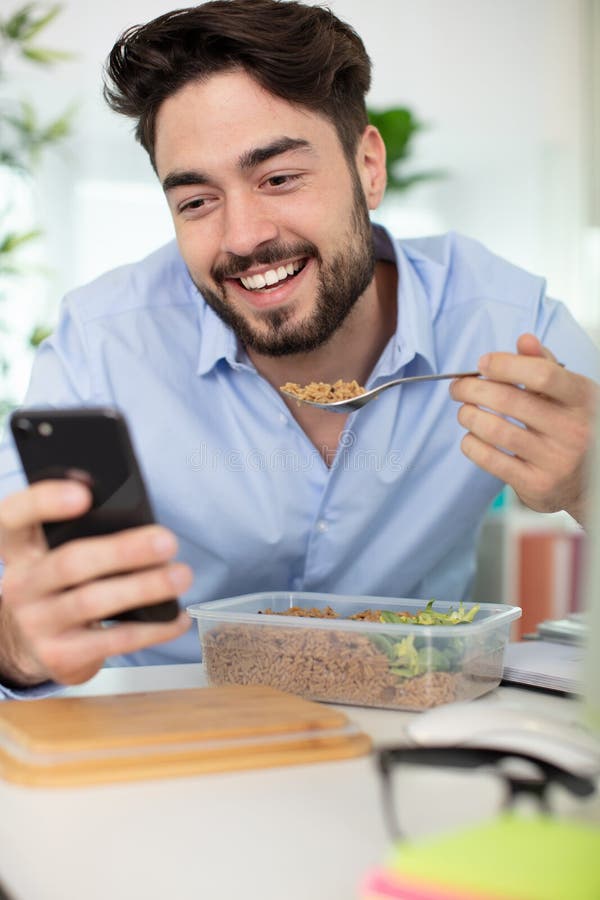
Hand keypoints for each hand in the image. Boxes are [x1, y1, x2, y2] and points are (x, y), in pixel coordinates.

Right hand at [0, 480, 192, 686]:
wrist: (30, 645)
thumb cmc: (59, 584)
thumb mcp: (54, 553)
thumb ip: (82, 531)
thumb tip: (139, 521)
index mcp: (19, 547)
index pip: (15, 516)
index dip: (44, 502)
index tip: (84, 494)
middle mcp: (21, 584)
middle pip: (69, 562)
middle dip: (123, 551)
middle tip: (167, 542)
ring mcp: (37, 623)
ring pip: (93, 602)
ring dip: (144, 588)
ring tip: (180, 576)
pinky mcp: (61, 655)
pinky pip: (114, 640)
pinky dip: (153, 628)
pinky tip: (176, 617)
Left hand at [449, 333, 597, 524]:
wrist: (589, 480)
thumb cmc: (571, 428)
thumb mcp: (568, 393)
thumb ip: (545, 365)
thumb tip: (524, 340)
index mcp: (582, 399)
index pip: (542, 374)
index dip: (505, 365)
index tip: (483, 364)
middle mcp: (573, 429)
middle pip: (511, 401)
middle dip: (473, 389)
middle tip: (459, 387)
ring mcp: (556, 459)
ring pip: (497, 431)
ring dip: (469, 416)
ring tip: (464, 411)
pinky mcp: (537, 484)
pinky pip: (491, 460)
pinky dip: (472, 444)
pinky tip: (471, 436)